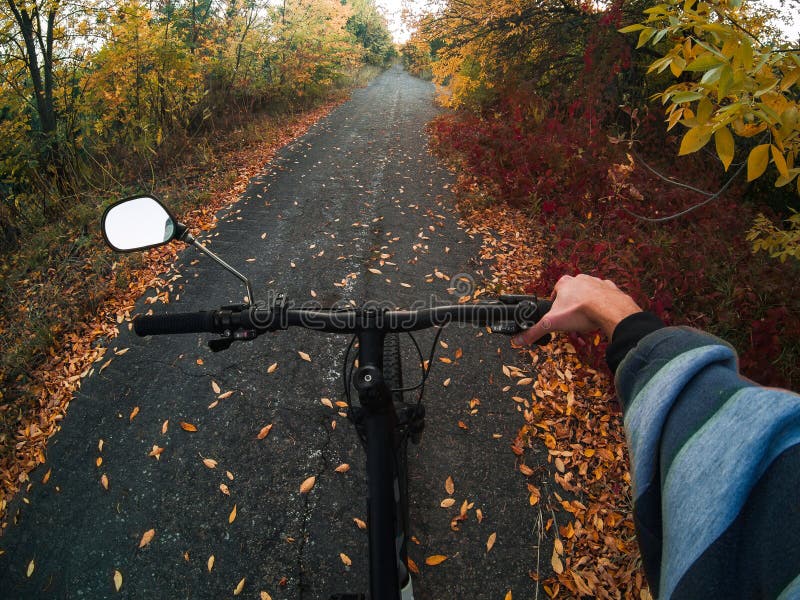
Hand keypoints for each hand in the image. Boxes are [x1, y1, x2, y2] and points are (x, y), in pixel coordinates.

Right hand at [511, 274, 641, 346]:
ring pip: (589, 294)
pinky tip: (602, 315)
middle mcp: (580, 279)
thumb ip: (534, 331)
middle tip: (572, 322)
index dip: (555, 305)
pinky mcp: (611, 288)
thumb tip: (517, 340)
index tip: (557, 315)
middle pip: (573, 295)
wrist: (610, 310)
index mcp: (564, 283)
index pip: (555, 292)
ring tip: (587, 321)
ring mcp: (597, 282)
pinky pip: (605, 296)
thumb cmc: (580, 312)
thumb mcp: (552, 323)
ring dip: (587, 306)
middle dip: (572, 308)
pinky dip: (603, 304)